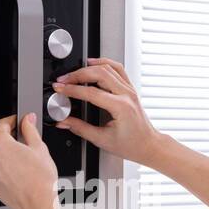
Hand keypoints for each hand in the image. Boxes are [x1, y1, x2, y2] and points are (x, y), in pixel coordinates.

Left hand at [0, 113, 59, 208]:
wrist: (38, 205)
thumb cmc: (40, 180)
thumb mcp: (39, 147)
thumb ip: (30, 129)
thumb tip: (27, 120)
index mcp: (0, 144)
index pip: (2, 125)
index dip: (12, 120)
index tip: (18, 121)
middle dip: (13, 141)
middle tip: (28, 144)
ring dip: (10, 156)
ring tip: (27, 163)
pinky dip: (8, 170)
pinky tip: (22, 174)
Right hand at [51, 58, 165, 167]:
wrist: (148, 145)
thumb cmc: (131, 145)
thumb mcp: (102, 139)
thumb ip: (80, 128)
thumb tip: (64, 121)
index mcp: (121, 107)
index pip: (91, 92)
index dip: (72, 89)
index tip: (60, 88)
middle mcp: (127, 95)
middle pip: (100, 74)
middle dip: (78, 74)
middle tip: (64, 80)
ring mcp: (130, 90)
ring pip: (108, 67)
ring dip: (89, 67)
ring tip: (74, 71)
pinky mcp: (130, 89)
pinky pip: (118, 69)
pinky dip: (104, 63)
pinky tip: (93, 64)